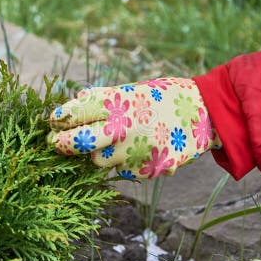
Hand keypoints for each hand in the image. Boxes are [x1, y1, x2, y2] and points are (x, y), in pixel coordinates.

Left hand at [48, 78, 220, 178]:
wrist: (207, 112)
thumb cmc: (163, 98)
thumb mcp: (132, 90)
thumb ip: (102, 99)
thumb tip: (71, 104)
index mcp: (119, 103)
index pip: (76, 112)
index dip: (59, 118)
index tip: (53, 121)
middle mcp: (124, 127)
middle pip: (78, 143)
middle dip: (61, 144)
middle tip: (55, 142)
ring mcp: (136, 151)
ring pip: (99, 161)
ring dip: (100, 153)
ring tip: (117, 141)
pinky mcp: (147, 170)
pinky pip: (122, 171)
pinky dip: (125, 162)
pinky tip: (140, 149)